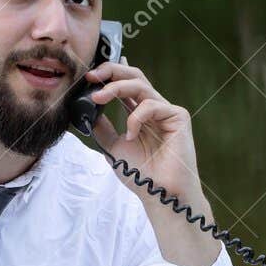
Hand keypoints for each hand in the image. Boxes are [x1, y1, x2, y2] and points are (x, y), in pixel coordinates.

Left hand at [86, 61, 200, 201]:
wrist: (159, 194)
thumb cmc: (141, 174)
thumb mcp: (113, 147)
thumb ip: (103, 127)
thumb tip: (86, 109)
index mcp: (141, 114)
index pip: (127, 84)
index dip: (111, 73)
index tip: (90, 74)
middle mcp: (154, 108)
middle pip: (135, 76)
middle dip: (112, 71)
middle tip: (92, 76)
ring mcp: (167, 111)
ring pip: (141, 85)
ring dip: (116, 88)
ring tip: (98, 98)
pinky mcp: (179, 117)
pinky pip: (152, 105)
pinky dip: (135, 118)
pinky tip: (131, 136)